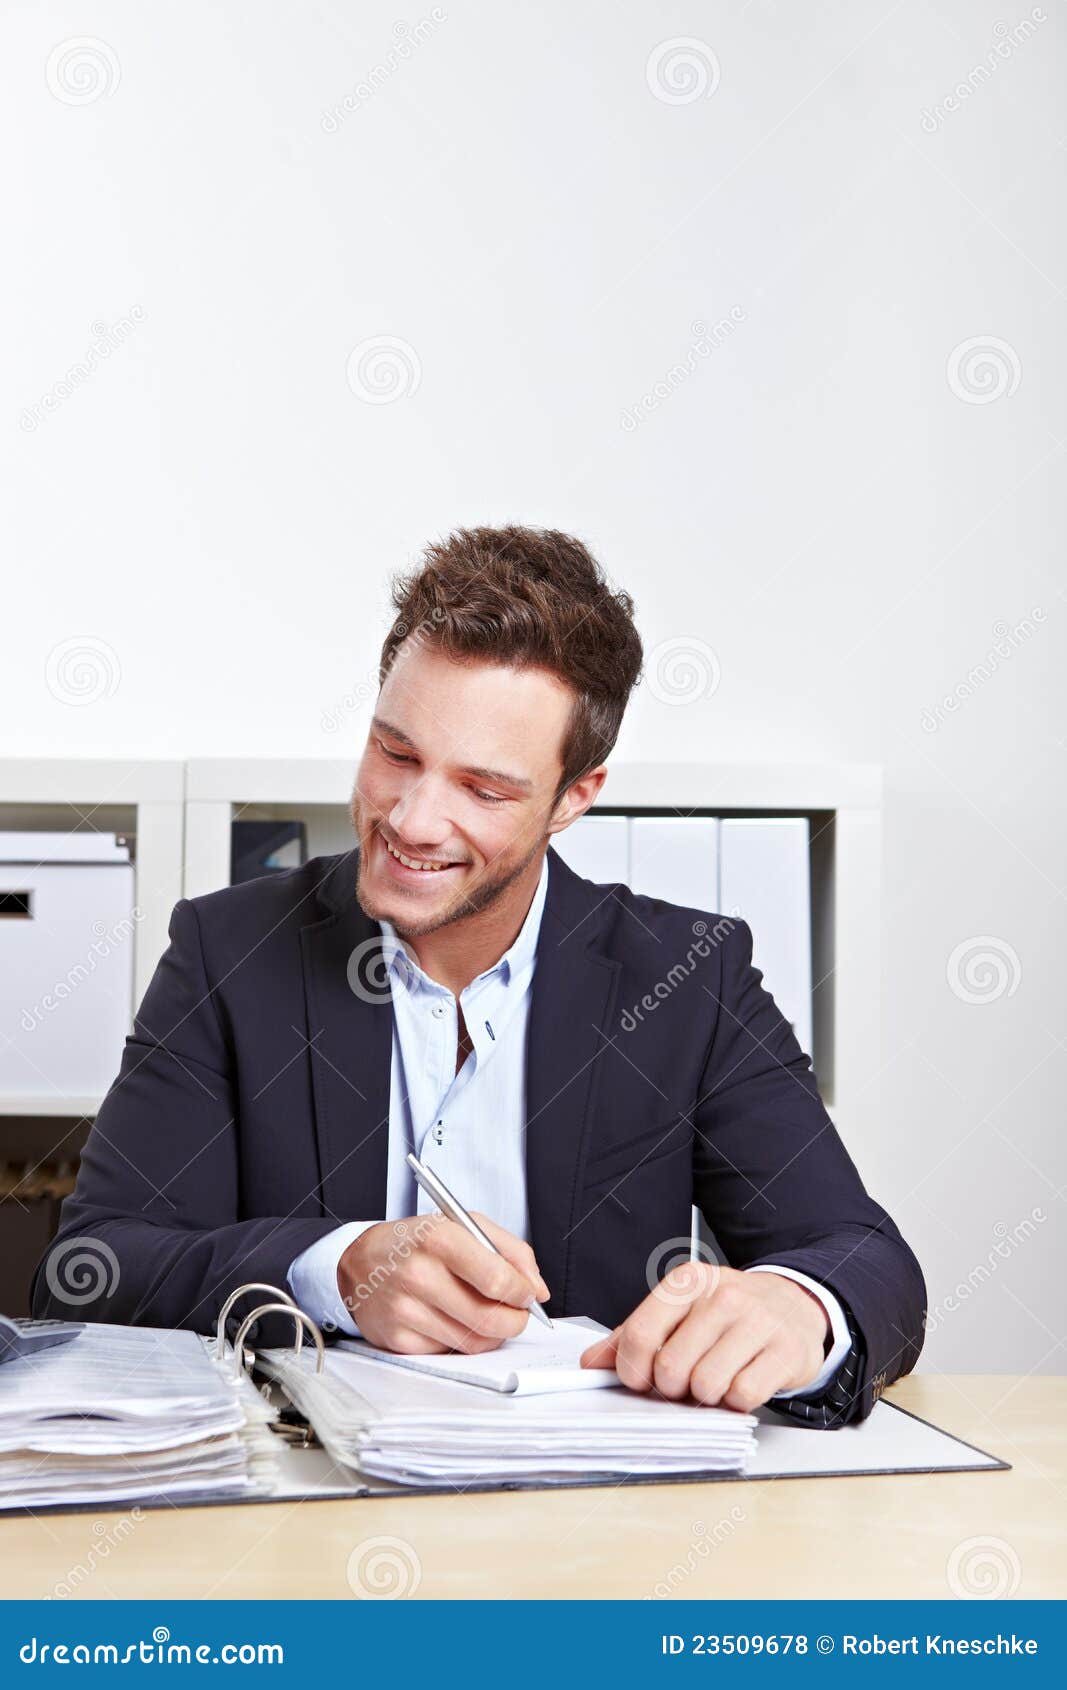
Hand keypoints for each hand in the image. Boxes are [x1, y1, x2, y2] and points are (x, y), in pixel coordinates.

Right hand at [338, 1212, 550, 1354]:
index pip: (497, 1279)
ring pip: (474, 1342)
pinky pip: (450, 1352)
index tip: (528, 1293)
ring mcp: (406, 1311)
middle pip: (490, 1319)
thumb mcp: (462, 1224)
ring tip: (485, 1312)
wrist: (359, 1262)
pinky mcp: (398, 1340)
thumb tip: (537, 1289)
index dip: (522, 1292)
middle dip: (515, 1321)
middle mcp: (419, 1275)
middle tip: (517, 1312)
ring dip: (492, 1333)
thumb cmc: (416, 1242)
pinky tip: (452, 1320)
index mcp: (439, 1238)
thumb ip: (509, 1250)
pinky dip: (461, 1340)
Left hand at [579, 1263, 828, 1411]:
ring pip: (706, 1385)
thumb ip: (632, 1337)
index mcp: (688, 1282)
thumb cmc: (728, 1316)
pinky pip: (744, 1395)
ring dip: (705, 1397)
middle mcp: (723, 1295)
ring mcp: (758, 1321)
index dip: (632, 1370)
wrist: (795, 1306)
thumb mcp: (679, 1313)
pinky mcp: (786, 1351)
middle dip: (672, 1388)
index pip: (640, 1334)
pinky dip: (737, 1401)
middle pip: (670, 1367)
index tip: (640, 1380)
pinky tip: (741, 1382)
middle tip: (685, 1382)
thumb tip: (590, 1364)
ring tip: (715, 1381)